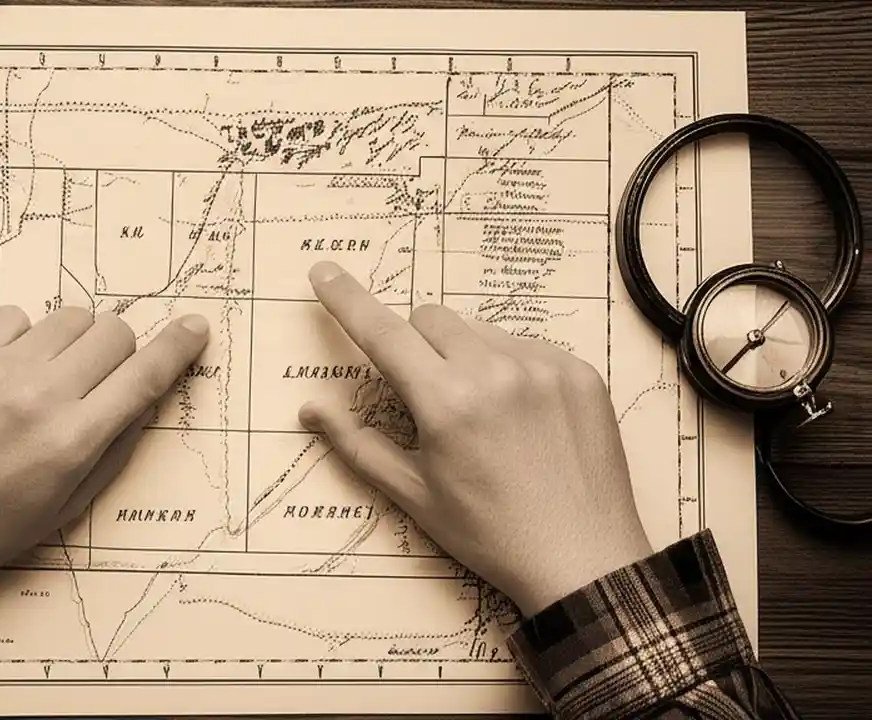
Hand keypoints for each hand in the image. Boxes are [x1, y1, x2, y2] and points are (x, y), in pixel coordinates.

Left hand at [0, 306, 209, 591]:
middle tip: (94, 380)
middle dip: (118, 352)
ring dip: (72, 342)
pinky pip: (15, 315)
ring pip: (68, 318)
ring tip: (44, 378)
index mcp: (72, 442)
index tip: (194, 327)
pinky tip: (4, 371)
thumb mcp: (64, 509)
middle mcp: (40, 396)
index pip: (143, 376)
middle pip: (112, 333)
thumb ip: (112, 450)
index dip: (177, 347)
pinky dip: (23, 337)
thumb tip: (144, 398)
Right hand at [299, 262, 651, 615]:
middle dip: (414, 344)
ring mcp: (543, 366)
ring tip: (483, 414)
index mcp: (446, 402)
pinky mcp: (579, 371)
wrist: (582, 558)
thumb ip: (357, 445)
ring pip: (479, 329)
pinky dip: (510, 368)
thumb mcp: (413, 495)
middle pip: (431, 318)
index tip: (324, 271)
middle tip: (426, 395)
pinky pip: (526, 346)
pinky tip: (522, 418)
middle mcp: (494, 370)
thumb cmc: (488, 533)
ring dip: (464, 355)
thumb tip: (310, 409)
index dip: (347, 299)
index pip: (382, 333)